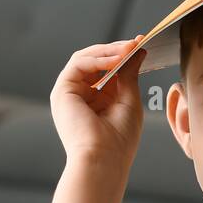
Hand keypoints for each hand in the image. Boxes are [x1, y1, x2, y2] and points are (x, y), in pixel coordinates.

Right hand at [49, 36, 147, 163]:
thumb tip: (136, 51)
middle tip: (135, 42)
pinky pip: (79, 64)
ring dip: (108, 51)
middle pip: (96, 61)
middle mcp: (82, 95)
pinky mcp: (62, 91)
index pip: (108, 70)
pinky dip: (98, 59)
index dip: (123, 56)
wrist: (104, 159)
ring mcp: (70, 93)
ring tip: (127, 48)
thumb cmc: (119, 139)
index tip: (141, 44)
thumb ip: (129, 74)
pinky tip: (115, 59)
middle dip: (116, 50)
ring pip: (86, 58)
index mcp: (98, 100)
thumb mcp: (129, 100)